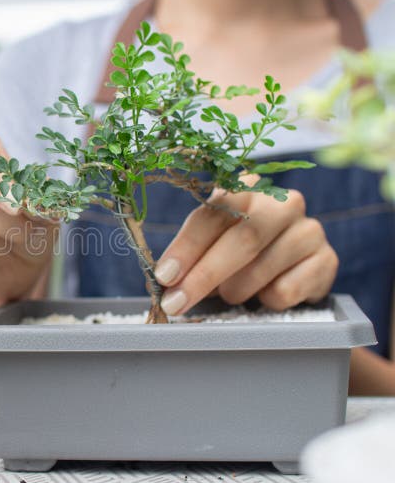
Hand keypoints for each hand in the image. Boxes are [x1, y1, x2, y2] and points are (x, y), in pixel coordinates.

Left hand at [154, 186, 337, 314]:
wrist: (292, 270)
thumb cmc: (240, 256)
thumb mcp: (212, 245)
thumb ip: (192, 254)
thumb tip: (165, 279)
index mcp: (246, 189)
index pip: (213, 214)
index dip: (186, 247)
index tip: (165, 276)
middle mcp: (283, 202)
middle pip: (242, 239)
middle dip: (203, 275)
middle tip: (177, 302)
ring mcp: (309, 229)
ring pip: (262, 268)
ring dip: (234, 290)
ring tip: (230, 294)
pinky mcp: (327, 260)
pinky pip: (286, 290)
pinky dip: (265, 300)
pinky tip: (265, 294)